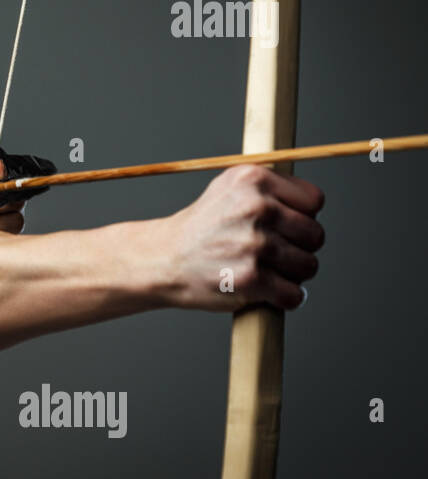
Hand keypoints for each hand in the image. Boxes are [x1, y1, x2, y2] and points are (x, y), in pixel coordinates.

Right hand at [163, 164, 324, 310]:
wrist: (162, 259)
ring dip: (291, 275)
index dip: (302, 216)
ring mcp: (254, 244)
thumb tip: (313, 201)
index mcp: (253, 179)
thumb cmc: (199, 229)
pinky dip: (282, 299)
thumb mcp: (228, 189)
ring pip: (308, 266)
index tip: (284, 226)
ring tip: (264, 270)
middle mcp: (255, 207)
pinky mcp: (251, 278)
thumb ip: (269, 189)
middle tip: (271, 252)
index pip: (314, 201)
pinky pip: (294, 295)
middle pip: (316, 235)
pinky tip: (264, 291)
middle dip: (299, 247)